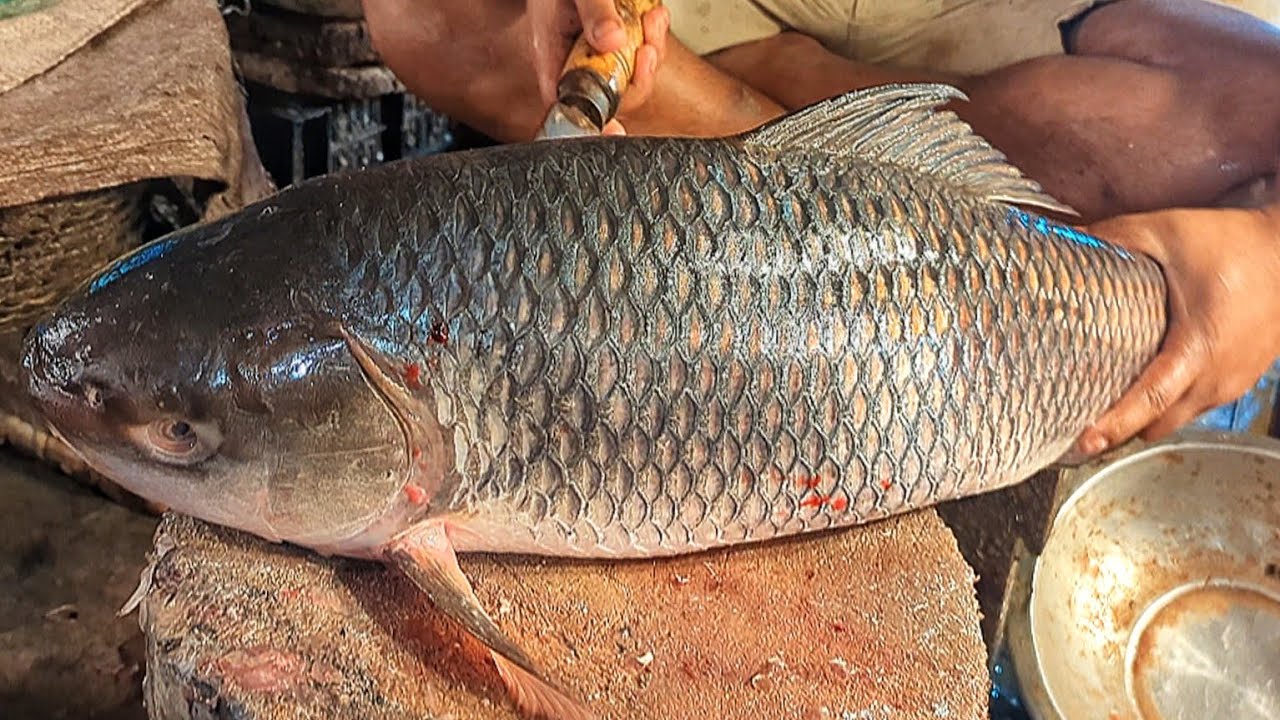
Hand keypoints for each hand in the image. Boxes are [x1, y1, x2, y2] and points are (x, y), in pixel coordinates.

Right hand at [528, 0, 669, 134]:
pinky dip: (654, 37)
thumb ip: (592, 11)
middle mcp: (575, 63)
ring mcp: (597, 55)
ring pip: (631, 76)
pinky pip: (640, 55)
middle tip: (647, 44)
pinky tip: (654, 16)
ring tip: (654, 19)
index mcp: (553, 56)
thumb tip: (611, 42)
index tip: (618, 122)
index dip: (594, 124)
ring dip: (651, 51)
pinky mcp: (616, 46)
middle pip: (611, 97)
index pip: (570, 106)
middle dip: (638, 74)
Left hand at [1075, 205, 1279, 454]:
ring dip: (1144, 419)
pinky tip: (1143, 384)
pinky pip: (1196, 405)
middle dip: (1119, 430)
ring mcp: (1233, 382)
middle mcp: (1218, 377)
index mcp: (1198, 349)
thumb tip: (1064, 244)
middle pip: (1158, 425)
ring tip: (1103, 407)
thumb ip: (1115, 239)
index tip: (1082, 443)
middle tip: (1076, 423)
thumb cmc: (1233, 242)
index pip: (1150, 401)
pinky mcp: (1240, 378)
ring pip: (1177, 419)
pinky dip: (1168, 405)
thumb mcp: (1167, 233)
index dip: (1113, 426)